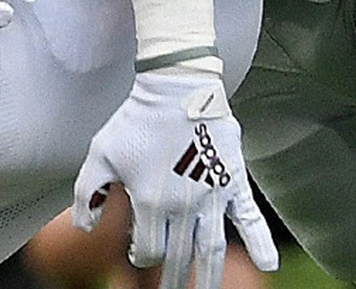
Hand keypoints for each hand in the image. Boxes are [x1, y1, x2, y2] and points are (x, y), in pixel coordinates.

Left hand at [73, 65, 278, 288]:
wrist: (177, 86)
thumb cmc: (136, 120)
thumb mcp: (100, 153)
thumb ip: (88, 194)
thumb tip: (86, 229)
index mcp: (149, 203)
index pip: (148, 250)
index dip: (140, 255)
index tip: (139, 250)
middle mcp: (182, 206)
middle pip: (179, 256)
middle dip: (173, 279)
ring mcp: (211, 195)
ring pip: (211, 249)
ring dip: (209, 278)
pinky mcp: (233, 181)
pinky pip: (250, 217)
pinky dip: (260, 242)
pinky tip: (269, 265)